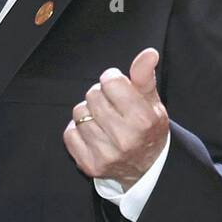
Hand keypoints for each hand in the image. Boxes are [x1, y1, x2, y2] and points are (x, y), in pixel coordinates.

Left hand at [63, 47, 168, 188]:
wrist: (146, 169)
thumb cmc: (147, 130)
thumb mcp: (152, 102)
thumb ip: (145, 76)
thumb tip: (149, 53)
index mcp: (143, 119)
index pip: (111, 82)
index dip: (112, 80)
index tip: (117, 87)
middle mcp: (125, 138)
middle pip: (92, 95)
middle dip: (100, 96)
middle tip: (111, 106)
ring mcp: (106, 154)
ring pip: (79, 113)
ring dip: (88, 113)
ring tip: (103, 121)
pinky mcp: (89, 164)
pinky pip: (69, 133)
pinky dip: (78, 130)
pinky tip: (93, 134)